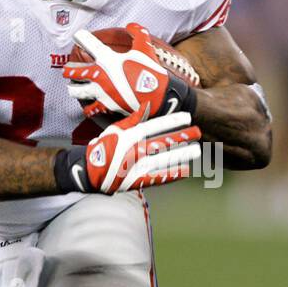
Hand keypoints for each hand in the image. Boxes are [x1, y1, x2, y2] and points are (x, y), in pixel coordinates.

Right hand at [55, 109, 200, 193]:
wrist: (88, 171)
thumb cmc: (103, 147)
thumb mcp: (115, 129)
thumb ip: (133, 118)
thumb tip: (147, 105)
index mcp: (129, 135)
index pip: (155, 126)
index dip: (172, 121)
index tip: (187, 117)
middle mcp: (133, 149)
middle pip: (162, 141)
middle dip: (181, 137)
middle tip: (198, 132)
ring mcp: (135, 166)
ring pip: (163, 159)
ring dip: (181, 155)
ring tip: (196, 151)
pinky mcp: (135, 181)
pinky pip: (157, 177)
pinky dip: (171, 174)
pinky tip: (185, 171)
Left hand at [64, 24, 196, 120]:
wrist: (156, 96)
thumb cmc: (150, 71)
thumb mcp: (145, 48)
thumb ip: (138, 33)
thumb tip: (131, 25)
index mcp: (107, 59)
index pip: (88, 44)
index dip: (81, 37)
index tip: (78, 35)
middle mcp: (99, 75)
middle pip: (74, 72)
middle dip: (69, 70)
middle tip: (67, 69)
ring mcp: (100, 92)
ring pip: (77, 91)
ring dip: (74, 89)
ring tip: (72, 88)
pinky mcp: (106, 106)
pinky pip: (91, 109)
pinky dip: (89, 109)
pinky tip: (87, 108)